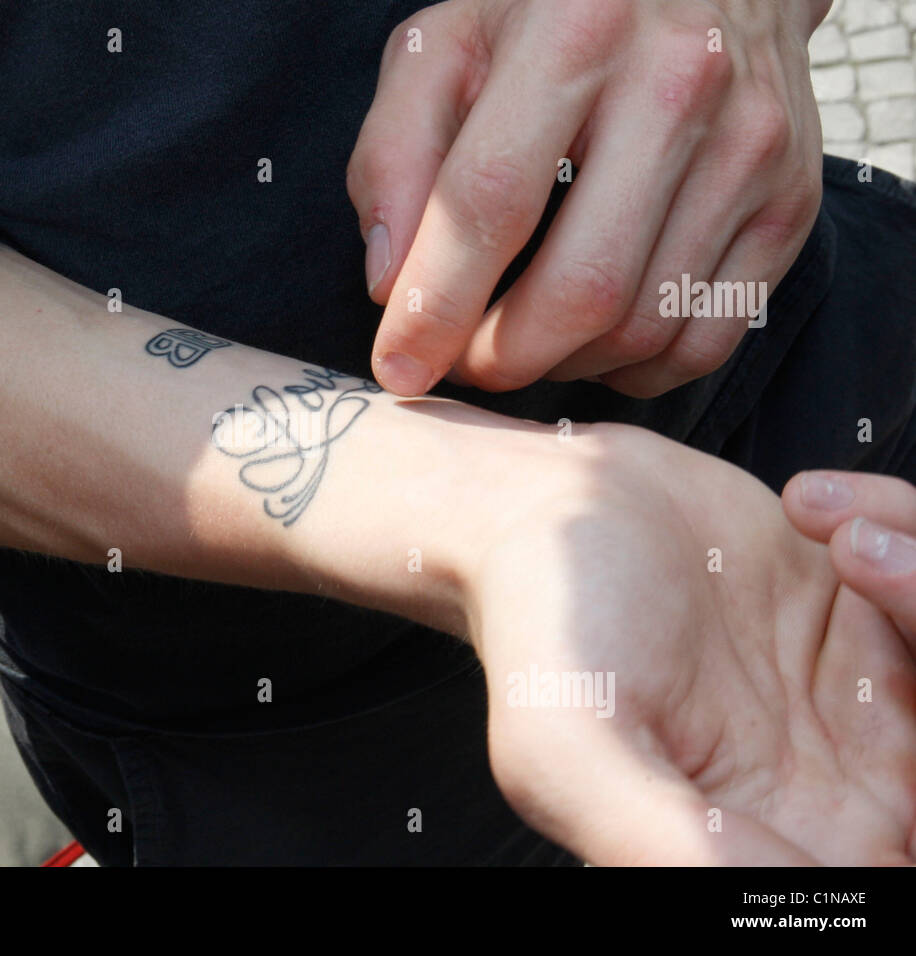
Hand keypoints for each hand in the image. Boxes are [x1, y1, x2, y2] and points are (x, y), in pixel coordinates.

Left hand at [348, 0, 829, 398]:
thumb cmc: (550, 20)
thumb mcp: (444, 50)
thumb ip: (394, 156)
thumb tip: (390, 286)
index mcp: (576, 33)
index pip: (490, 203)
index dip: (434, 307)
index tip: (398, 365)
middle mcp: (681, 85)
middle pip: (580, 290)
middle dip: (500, 358)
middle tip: (461, 360)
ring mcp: (751, 150)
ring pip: (642, 327)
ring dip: (560, 366)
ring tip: (517, 340)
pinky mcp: (792, 204)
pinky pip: (704, 339)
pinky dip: (633, 370)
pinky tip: (590, 341)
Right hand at [454, 422, 914, 863]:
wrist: (540, 505)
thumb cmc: (544, 624)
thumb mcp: (569, 750)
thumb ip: (672, 844)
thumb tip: (794, 901)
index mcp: (775, 844)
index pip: (896, 877)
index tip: (893, 754)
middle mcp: (837, 786)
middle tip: (874, 584)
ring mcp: (863, 699)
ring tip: (842, 537)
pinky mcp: (868, 611)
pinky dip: (898, 526)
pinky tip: (814, 509)